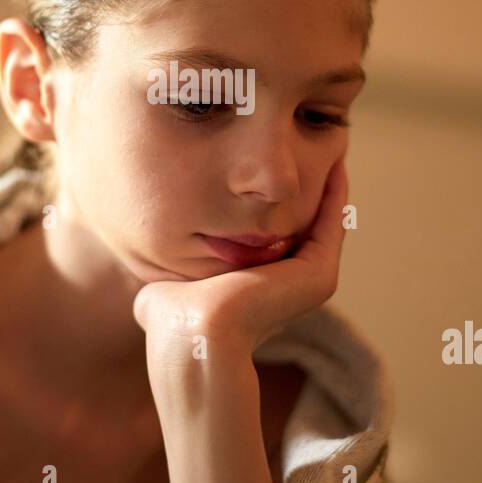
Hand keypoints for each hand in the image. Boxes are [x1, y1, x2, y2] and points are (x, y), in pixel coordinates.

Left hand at [132, 155, 347, 359]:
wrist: (189, 336)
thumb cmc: (169, 316)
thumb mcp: (169, 290)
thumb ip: (166, 287)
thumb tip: (146, 294)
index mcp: (262, 288)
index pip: (277, 235)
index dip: (276, 201)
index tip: (267, 167)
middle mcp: (290, 286)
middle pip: (304, 224)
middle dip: (305, 187)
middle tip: (308, 147)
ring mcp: (308, 283)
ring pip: (323, 221)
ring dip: (326, 185)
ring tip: (326, 146)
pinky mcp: (318, 276)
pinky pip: (333, 223)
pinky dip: (335, 193)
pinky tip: (333, 162)